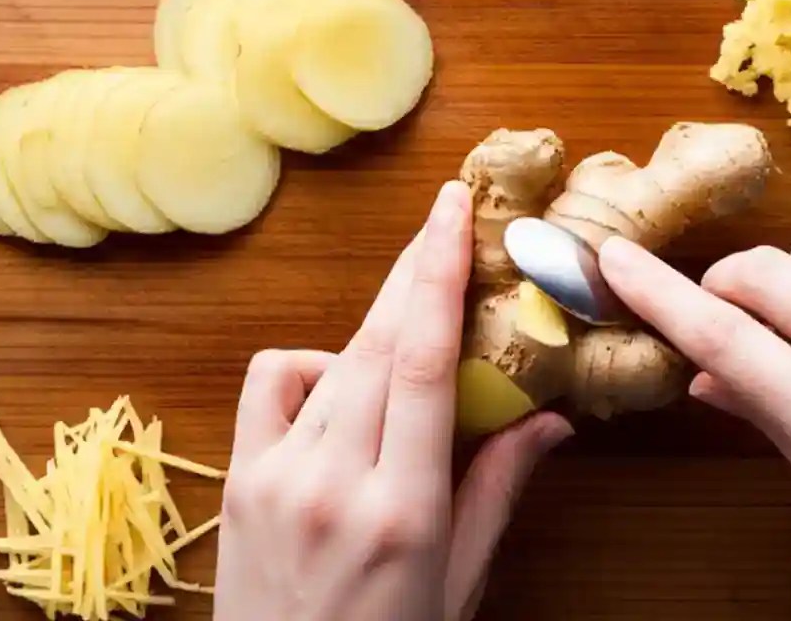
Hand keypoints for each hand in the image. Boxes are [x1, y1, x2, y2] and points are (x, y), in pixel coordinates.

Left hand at [215, 181, 572, 620]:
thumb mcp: (458, 579)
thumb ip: (499, 489)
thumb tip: (552, 418)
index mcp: (403, 510)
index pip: (421, 362)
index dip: (438, 274)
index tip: (452, 211)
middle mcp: (333, 481)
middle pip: (378, 341)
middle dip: (415, 270)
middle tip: (445, 220)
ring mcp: (276, 476)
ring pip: (333, 359)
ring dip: (379, 329)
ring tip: (413, 345)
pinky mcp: (239, 477)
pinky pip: (273, 381)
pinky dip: (313, 364)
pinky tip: (340, 392)